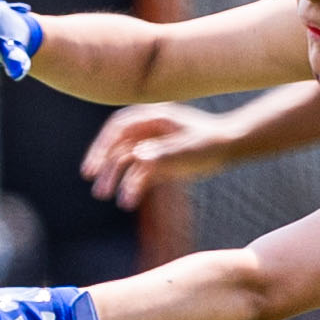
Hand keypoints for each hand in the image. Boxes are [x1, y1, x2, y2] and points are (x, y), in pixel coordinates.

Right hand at [80, 103, 233, 206]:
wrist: (229, 148)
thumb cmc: (211, 142)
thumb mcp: (189, 148)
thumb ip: (163, 152)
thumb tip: (137, 156)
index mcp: (151, 117)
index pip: (118, 127)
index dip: (102, 144)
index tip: (94, 164)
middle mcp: (147, 130)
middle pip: (116, 144)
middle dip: (103, 161)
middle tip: (90, 179)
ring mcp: (151, 146)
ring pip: (124, 161)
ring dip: (114, 177)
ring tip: (103, 194)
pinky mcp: (156, 163)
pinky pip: (138, 175)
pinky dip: (131, 187)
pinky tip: (127, 201)